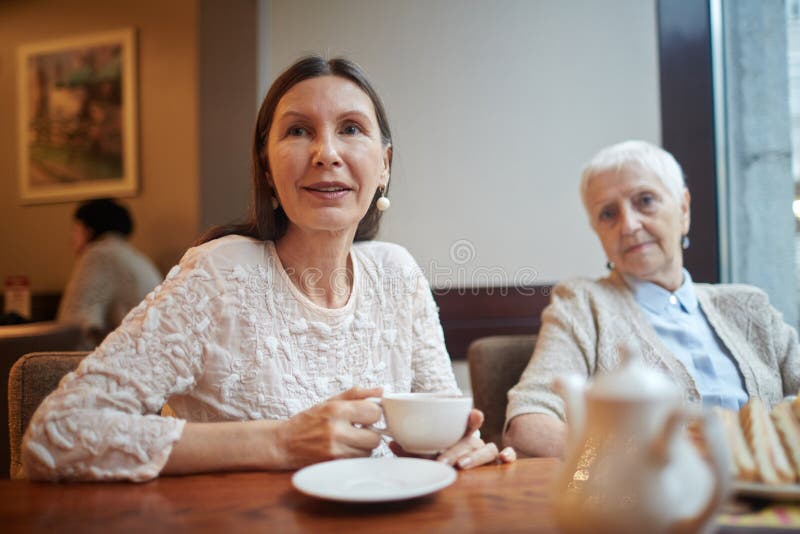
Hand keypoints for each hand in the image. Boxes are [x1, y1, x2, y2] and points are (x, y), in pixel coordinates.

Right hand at [274, 387, 383, 468]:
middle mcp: (336, 431)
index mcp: (336, 411)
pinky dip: (355, 456)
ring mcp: (335, 451)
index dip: (373, 413)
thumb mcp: (329, 401)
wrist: (283, 443)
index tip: (366, 415)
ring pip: (368, 452)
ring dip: (363, 446)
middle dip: (370, 432)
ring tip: (349, 440)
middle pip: (375, 437)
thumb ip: (356, 395)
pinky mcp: (333, 465)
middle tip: (359, 429)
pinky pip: (358, 462)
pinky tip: (344, 449)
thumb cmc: (307, 421)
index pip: (375, 412)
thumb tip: (381, 390)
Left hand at [389, 409, 516, 468]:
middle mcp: (472, 440)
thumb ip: (409, 450)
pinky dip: (507, 455)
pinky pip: (503, 458)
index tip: (472, 414)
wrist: (450, 472)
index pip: (466, 420)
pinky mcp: (492, 464)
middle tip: (441, 461)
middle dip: (455, 449)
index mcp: (457, 433)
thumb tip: (391, 442)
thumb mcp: (422, 454)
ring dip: (475, 456)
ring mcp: (483, 451)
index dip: (471, 417)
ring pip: (487, 449)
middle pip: (469, 440)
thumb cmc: (438, 458)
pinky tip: (505, 458)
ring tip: (461, 465)